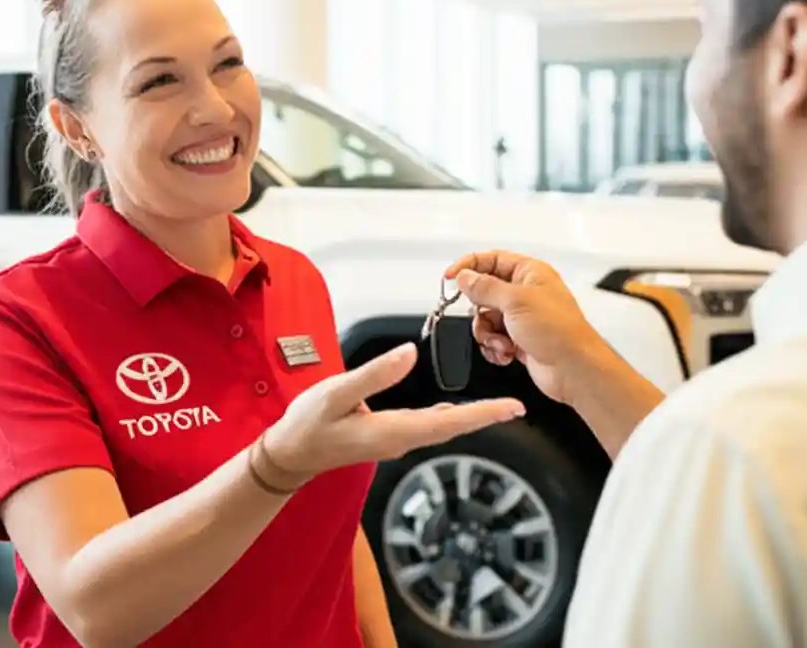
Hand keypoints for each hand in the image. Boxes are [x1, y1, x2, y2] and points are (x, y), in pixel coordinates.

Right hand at [261, 343, 524, 478]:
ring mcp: (397, 440)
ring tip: (498, 408)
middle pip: (453, 428)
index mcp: (393, 430)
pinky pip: (429, 427)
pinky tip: (457, 411)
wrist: (290, 454)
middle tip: (516, 408)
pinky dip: (450, 417)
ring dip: (471, 418)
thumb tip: (409, 354)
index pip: (448, 422)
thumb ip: (374, 374)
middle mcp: (401, 439)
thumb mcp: (335, 394)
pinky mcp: (391, 435)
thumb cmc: (307, 425)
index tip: (510, 409)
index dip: (482, 414)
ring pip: (443, 428)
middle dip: (486, 416)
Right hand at [445, 250, 606, 404]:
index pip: (492, 259)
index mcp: (530, 273)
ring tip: (502, 341)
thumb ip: (485, 287)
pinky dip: (495, 348)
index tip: (451, 277)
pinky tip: (507, 352)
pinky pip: (494, 339)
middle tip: (484, 316)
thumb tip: (465, 277)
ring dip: (488, 334)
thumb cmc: (560, 331)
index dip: (469, 265)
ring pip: (486, 320)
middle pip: (485, 293)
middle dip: (480, 310)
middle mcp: (527, 293)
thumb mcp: (515, 301)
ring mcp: (523, 318)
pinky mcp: (520, 340)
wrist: (573, 370)